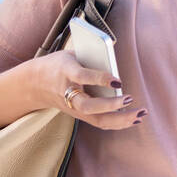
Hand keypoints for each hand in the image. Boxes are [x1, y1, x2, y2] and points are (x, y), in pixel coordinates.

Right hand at [28, 51, 144, 129]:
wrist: (35, 84)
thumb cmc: (58, 65)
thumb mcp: (70, 54)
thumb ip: (90, 55)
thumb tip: (114, 55)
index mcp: (65, 72)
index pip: (82, 77)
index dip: (100, 78)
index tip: (118, 79)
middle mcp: (69, 93)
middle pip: (89, 106)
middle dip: (111, 105)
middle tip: (129, 98)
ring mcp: (74, 108)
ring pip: (97, 120)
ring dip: (121, 119)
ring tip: (140, 112)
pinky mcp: (80, 116)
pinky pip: (101, 122)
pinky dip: (119, 123)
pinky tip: (135, 118)